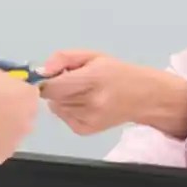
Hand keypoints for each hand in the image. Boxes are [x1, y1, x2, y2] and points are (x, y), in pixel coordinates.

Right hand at [0, 65, 40, 166]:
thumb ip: (4, 81)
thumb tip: (5, 86)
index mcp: (28, 98)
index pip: (29, 94)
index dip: (15, 93)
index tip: (2, 93)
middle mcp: (27, 122)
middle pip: (23, 116)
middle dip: (11, 113)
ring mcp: (14, 142)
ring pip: (11, 135)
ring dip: (1, 130)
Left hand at [40, 50, 186, 137]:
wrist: (144, 97)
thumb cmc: (117, 73)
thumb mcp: (93, 56)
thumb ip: (64, 58)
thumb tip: (42, 71)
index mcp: (94, 78)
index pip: (53, 86)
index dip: (47, 80)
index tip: (51, 75)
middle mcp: (92, 101)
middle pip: (53, 97)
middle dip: (57, 88)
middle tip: (73, 82)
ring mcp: (90, 119)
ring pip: (57, 108)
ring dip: (63, 99)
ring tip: (82, 92)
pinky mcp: (87, 130)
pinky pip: (64, 118)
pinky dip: (68, 110)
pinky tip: (84, 104)